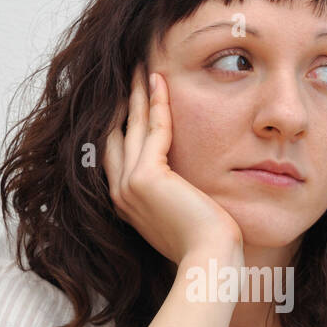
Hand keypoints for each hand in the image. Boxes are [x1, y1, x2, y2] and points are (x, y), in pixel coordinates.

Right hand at [102, 62, 242, 265]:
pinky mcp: (145, 178)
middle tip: (132, 71)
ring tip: (142, 66)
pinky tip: (161, 80)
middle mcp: (120, 193)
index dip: (123, 121)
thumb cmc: (206, 245)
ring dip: (136, 93)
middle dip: (124, 102)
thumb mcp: (185, 214)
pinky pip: (153, 129)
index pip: (118, 152)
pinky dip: (157, 102)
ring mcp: (128, 185)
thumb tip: (191, 182)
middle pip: (116, 134)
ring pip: (130, 126)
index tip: (133, 95)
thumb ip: (179, 194)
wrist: (210, 261)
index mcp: (127, 202)